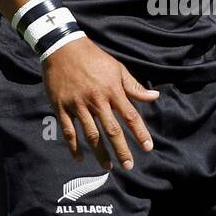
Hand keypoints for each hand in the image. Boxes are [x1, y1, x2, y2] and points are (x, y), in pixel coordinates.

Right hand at [42, 36, 158, 170]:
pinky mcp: (61, 107)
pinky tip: (81, 158)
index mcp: (112, 90)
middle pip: (111, 130)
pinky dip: (74, 147)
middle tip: (129, 166)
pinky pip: (68, 131)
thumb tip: (155, 97)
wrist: (62, 48)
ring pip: (90, 134)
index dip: (140, 133)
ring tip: (108, 167)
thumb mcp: (117, 68)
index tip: (148, 147)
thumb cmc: (93, 58)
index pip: (130, 116)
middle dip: (121, 150)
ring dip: (100, 153)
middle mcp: (96, 100)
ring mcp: (77, 105)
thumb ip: (134, 86)